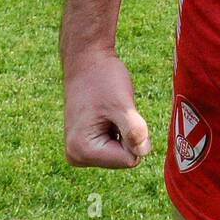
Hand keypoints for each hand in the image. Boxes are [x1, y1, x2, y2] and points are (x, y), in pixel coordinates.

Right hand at [63, 48, 151, 169]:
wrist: (87, 60)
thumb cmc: (103, 79)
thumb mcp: (122, 104)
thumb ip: (134, 131)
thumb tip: (143, 152)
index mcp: (83, 151)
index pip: (129, 160)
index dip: (134, 136)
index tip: (119, 113)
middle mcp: (77, 156)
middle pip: (123, 158)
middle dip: (127, 134)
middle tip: (113, 110)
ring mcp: (79, 151)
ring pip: (121, 152)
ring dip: (122, 130)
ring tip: (108, 110)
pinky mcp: (84, 144)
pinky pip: (114, 145)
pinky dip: (117, 128)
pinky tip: (105, 113)